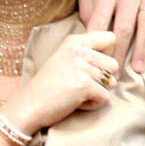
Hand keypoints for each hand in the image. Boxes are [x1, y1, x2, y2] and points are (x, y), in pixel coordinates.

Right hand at [4, 31, 118, 134]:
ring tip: (75, 94)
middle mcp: (78, 50)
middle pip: (114, 64)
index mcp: (74, 41)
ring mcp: (81, 67)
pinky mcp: (84, 85)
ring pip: (111, 83)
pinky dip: (92, 105)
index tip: (92, 68)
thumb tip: (117, 65)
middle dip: (103, 80)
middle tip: (80, 86)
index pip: (110, 38)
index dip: (107, 57)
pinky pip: (105, 98)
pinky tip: (74, 103)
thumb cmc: (47, 88)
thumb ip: (86, 55)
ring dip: (96, 94)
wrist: (27, 107)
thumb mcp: (64, 61)